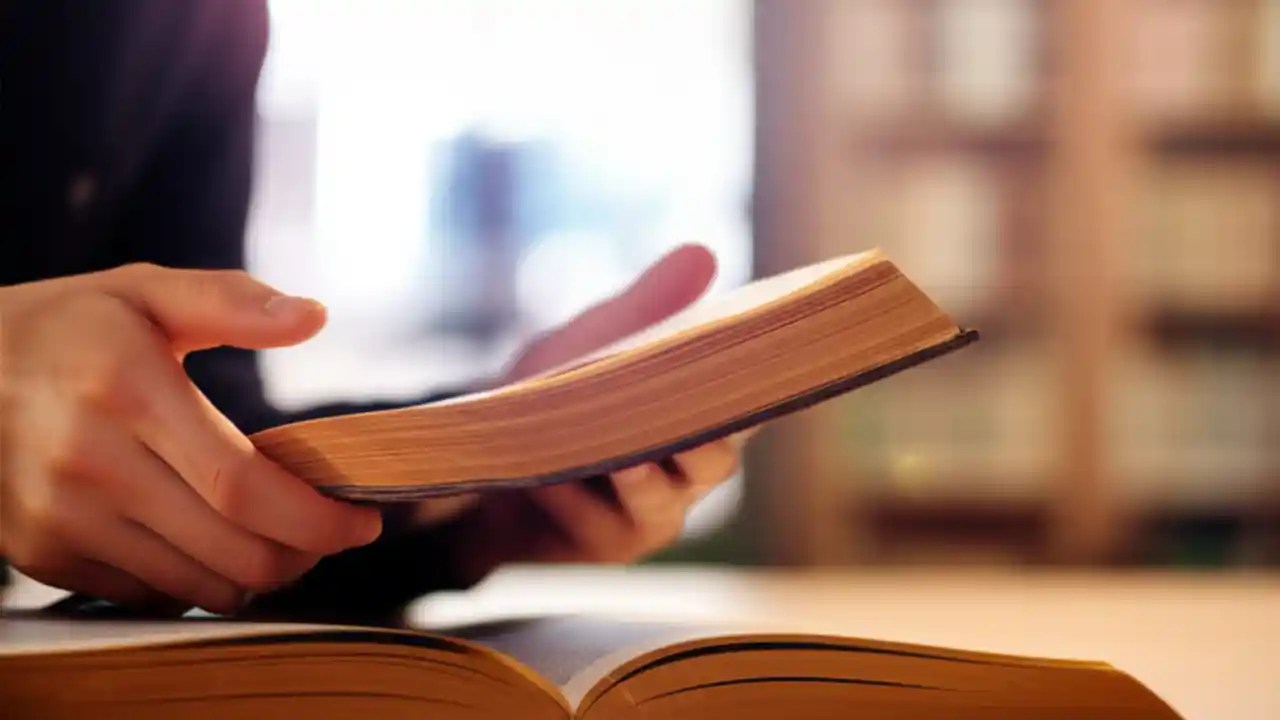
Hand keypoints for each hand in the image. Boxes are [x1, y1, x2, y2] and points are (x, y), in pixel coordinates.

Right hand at [0, 264, 380, 612]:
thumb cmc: (65, 328)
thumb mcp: (143, 291)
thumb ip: (231, 300)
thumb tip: (314, 316)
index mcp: (126, 390)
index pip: (243, 485)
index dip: (316, 517)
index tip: (363, 519)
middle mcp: (89, 463)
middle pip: (232, 549)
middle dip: (304, 553)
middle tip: (331, 532)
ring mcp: (60, 518)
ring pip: (198, 584)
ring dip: (258, 573)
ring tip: (278, 536)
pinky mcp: (42, 555)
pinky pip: (151, 594)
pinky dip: (198, 580)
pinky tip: (209, 540)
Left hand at [421, 245, 747, 581]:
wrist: (489, 463)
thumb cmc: (559, 397)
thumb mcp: (594, 341)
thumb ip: (646, 306)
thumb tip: (702, 253)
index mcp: (701, 416)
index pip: (747, 402)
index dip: (760, 388)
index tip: (763, 361)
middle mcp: (691, 471)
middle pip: (718, 458)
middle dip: (703, 437)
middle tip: (690, 414)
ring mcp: (653, 512)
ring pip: (662, 496)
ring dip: (638, 472)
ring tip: (621, 452)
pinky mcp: (608, 545)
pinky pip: (598, 523)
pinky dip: (572, 497)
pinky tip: (545, 477)